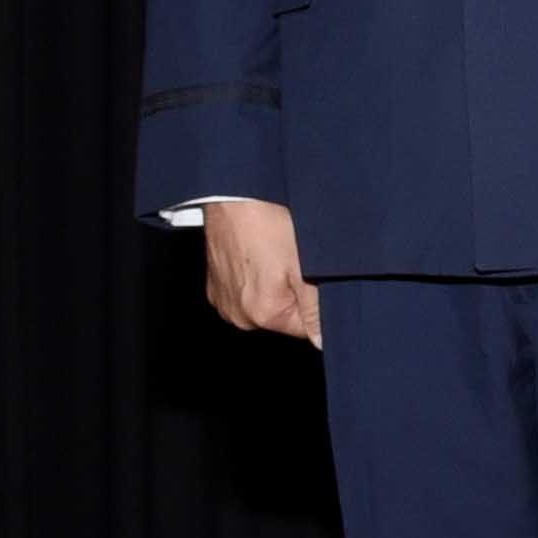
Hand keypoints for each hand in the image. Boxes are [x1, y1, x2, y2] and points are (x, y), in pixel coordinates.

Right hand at [201, 197, 319, 348]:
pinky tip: (259, 252)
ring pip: (266, 301)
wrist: (233, 193)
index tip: (315, 277)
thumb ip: (316, 310)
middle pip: (284, 314)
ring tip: (274, 253)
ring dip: (275, 283)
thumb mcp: (304, 267)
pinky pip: (245, 288)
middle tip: (295, 260)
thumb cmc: (269, 224)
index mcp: (261, 314)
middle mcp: (237, 314)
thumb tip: (323, 344)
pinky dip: (255, 275)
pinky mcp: (214, 283)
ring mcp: (223, 299)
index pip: (306, 327)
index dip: (317, 303)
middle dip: (296, 292)